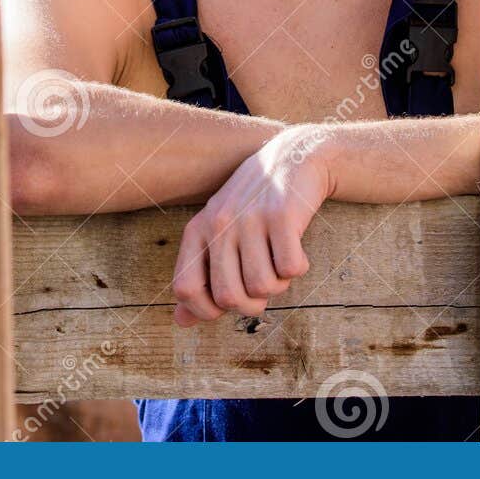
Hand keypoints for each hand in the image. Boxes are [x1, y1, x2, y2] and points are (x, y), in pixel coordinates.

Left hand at [170, 125, 332, 325]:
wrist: (293, 157)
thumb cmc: (254, 204)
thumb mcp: (219, 232)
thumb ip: (200, 276)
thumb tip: (181, 321)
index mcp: (198, 229)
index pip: (185, 288)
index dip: (205, 310)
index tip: (226, 305)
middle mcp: (219, 223)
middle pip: (230, 297)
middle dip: (252, 304)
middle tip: (262, 284)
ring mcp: (250, 218)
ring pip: (263, 287)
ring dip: (279, 284)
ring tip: (278, 260)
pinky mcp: (282, 215)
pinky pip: (291, 269)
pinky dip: (298, 267)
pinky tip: (295, 248)